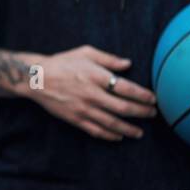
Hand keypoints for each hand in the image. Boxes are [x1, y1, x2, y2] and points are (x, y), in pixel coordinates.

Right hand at [28, 45, 155, 140]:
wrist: (35, 79)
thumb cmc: (62, 62)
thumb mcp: (85, 53)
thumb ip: (108, 59)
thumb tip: (128, 64)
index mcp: (95, 76)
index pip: (126, 88)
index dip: (142, 95)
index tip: (153, 98)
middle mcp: (91, 94)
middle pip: (123, 107)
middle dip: (142, 112)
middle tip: (153, 114)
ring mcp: (83, 108)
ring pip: (112, 123)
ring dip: (129, 128)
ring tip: (140, 132)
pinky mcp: (75, 118)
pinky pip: (96, 130)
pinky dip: (110, 135)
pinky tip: (119, 136)